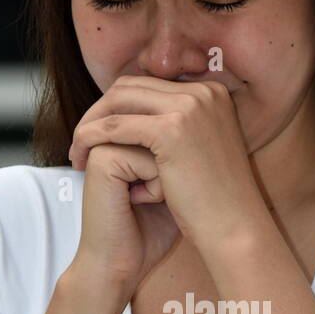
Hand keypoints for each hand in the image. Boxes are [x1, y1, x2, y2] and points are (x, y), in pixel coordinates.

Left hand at [69, 75, 265, 256]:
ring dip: (91, 123)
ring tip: (78, 150)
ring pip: (118, 101)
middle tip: (83, 139)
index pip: (150, 85)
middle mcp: (204, 92)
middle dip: (100, 111)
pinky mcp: (171, 129)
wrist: (237, 228)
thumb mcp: (203, 151)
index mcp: (212, 92)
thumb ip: (181, 129)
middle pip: (131, 86)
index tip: (101, 131)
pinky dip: (91, 138)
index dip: (119, 106)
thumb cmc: (219, 202)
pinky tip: (81, 157)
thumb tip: (144, 122)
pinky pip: (115, 126)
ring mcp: (189, 107)